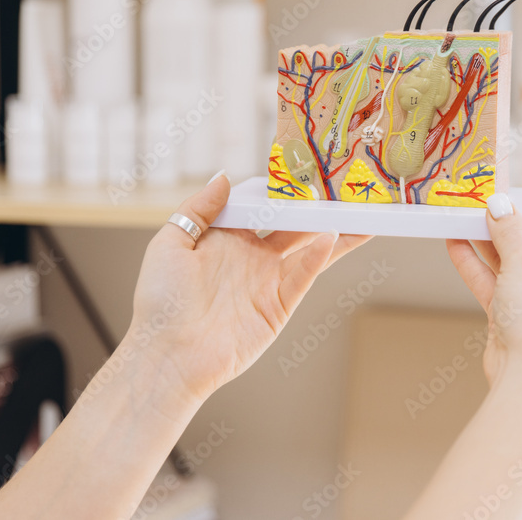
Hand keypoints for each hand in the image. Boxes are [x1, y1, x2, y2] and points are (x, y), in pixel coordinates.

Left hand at [128, 174, 370, 402]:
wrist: (168, 354)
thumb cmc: (160, 302)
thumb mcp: (170, 243)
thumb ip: (199, 208)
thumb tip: (224, 177)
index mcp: (227, 238)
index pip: (262, 207)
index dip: (282, 190)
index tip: (304, 167)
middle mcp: (252, 257)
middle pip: (293, 226)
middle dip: (317, 208)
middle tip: (343, 186)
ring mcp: (268, 281)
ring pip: (309, 249)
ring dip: (333, 231)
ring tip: (361, 212)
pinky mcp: (279, 306)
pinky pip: (303, 276)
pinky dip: (318, 257)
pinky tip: (332, 237)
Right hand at [446, 190, 521, 389]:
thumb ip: (508, 229)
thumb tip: (499, 206)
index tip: (519, 185)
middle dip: (510, 216)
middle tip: (484, 199)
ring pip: (512, 255)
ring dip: (487, 237)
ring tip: (462, 216)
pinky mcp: (517, 310)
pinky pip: (496, 278)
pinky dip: (476, 263)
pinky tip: (455, 244)